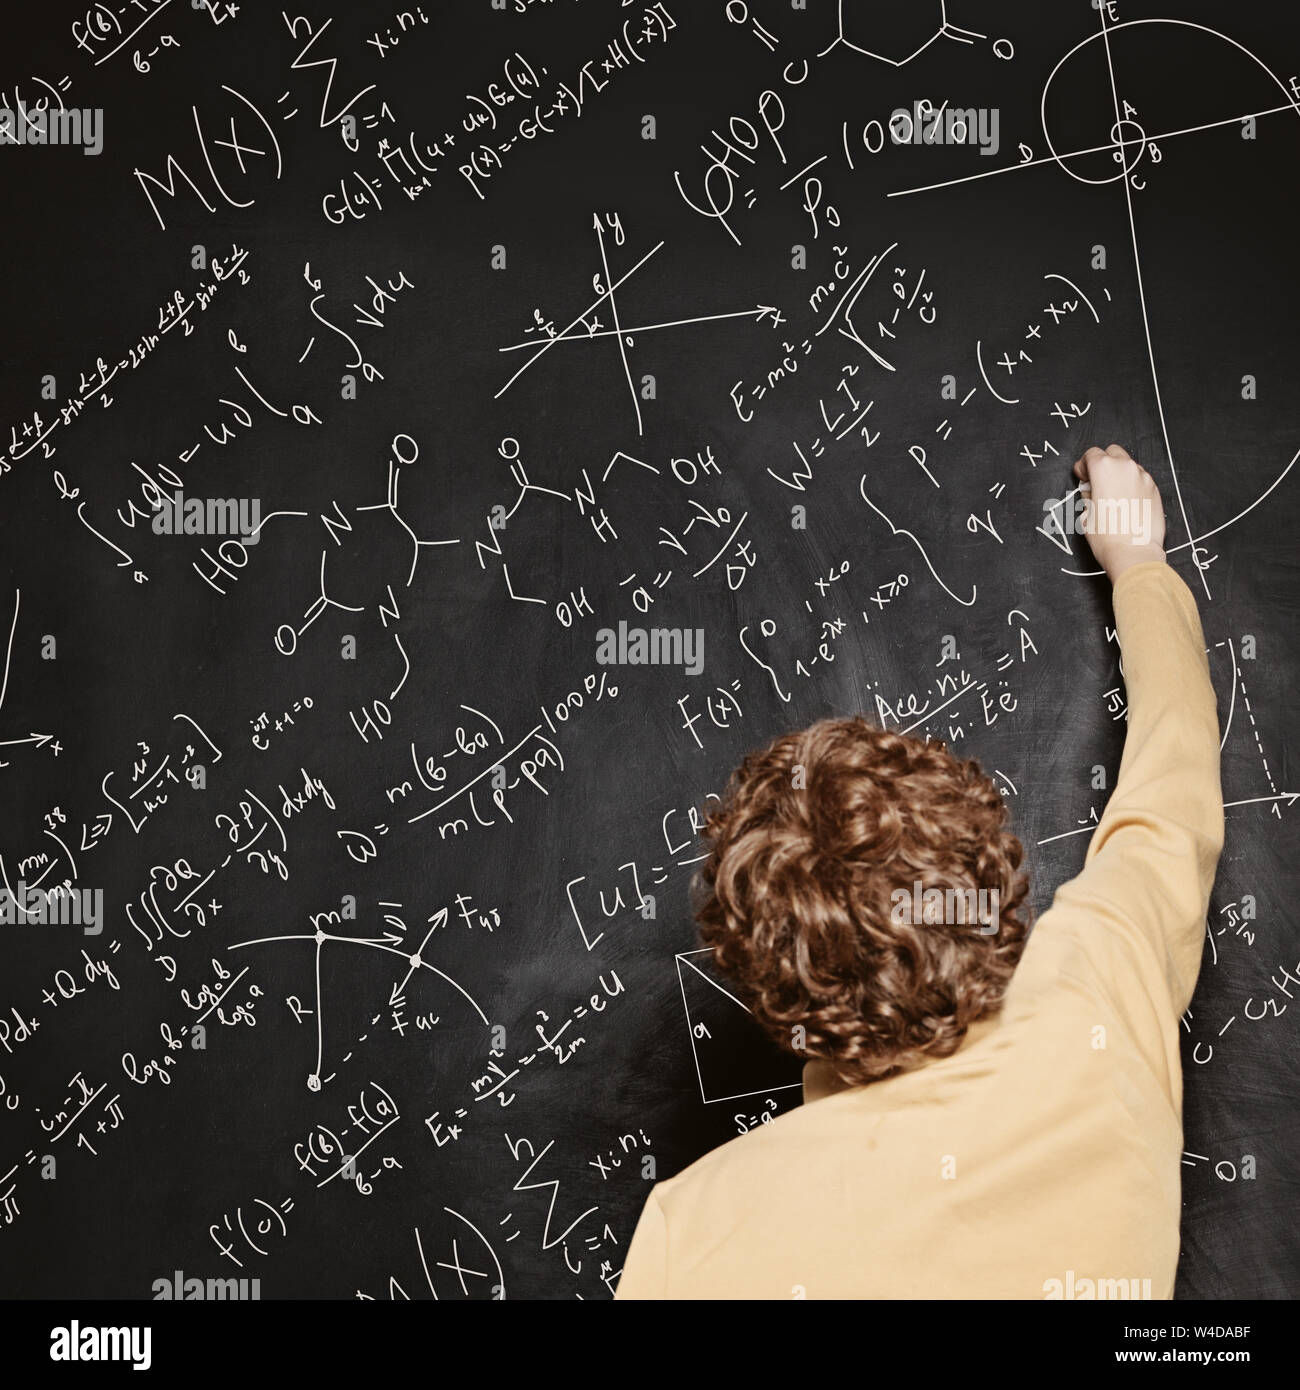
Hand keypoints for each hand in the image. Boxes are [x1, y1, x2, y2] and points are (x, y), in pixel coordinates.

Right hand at [1072, 444, 1166, 582]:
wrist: (1134, 552)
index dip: (1083, 466)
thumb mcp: (1085, 514)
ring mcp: (1143, 477)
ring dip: (1118, 474)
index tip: (1082, 477)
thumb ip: (1087, 495)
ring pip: (1128, 465)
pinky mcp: (1154, 489)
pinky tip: (1126, 503)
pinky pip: (1140, 479)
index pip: (1091, 454)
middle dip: (1102, 464)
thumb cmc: (1107, 536)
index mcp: (1104, 469)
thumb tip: (1090, 490)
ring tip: (1113, 495)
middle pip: (1112, 452)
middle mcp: (1126, 468)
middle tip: (1096, 482)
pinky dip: (1132, 485)